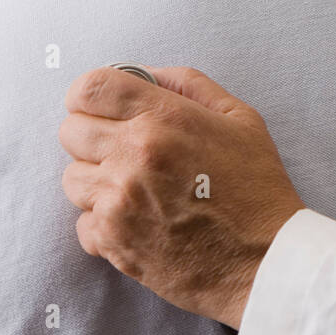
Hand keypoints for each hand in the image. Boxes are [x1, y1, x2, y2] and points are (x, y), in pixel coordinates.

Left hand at [60, 66, 303, 328]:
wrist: (264, 259)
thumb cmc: (257, 187)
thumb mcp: (240, 119)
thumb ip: (189, 85)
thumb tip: (145, 75)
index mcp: (165, 119)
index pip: (90, 88)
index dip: (89, 94)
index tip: (102, 107)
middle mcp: (134, 155)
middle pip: (71, 130)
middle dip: (93, 135)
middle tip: (125, 150)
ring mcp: (118, 200)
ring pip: (72, 177)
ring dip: (97, 180)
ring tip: (137, 189)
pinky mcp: (112, 240)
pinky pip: (81, 220)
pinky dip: (104, 222)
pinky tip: (140, 220)